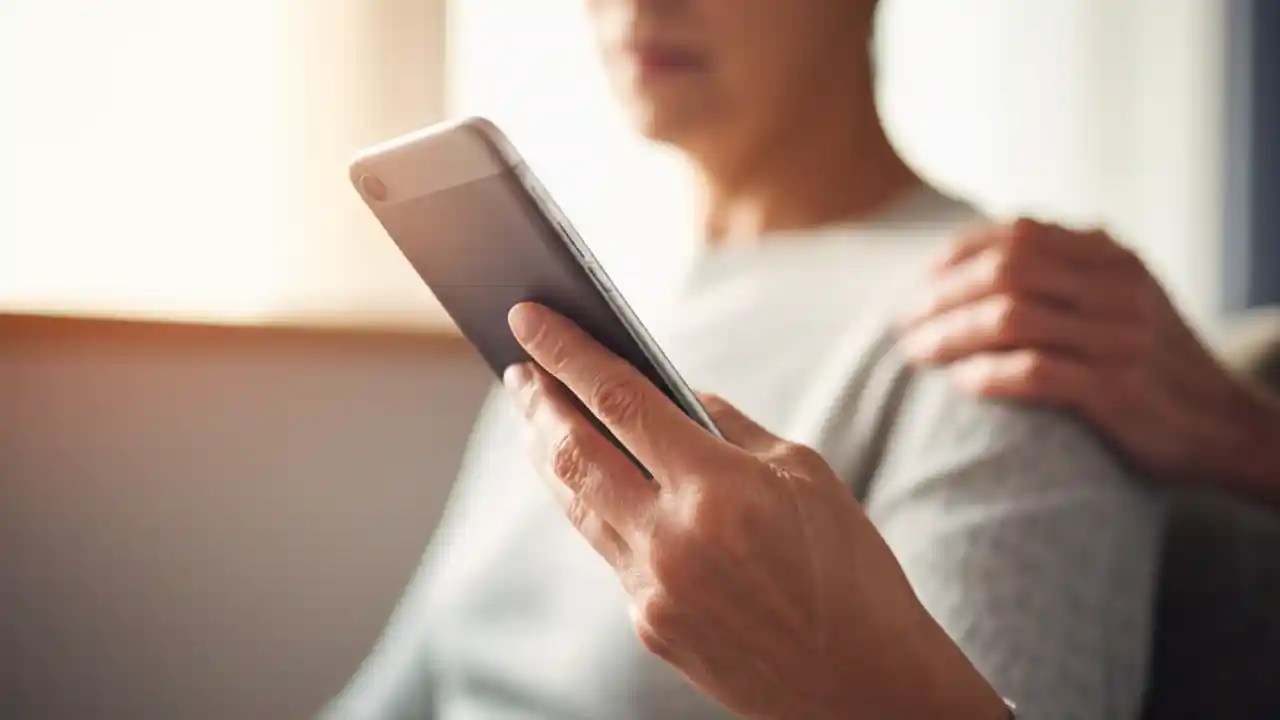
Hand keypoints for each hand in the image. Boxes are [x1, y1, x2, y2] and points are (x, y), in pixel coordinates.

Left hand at [502, 303, 1005, 719]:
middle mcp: (673, 539)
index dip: (566, 352)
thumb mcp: (803, 473)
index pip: (619, 399)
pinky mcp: (649, 624)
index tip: (529, 318)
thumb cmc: (848, 565)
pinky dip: (594, 507)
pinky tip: (588, 484)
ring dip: (548, 454)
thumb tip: (671, 394)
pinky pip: (609, 550)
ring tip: (535, 418)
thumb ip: (727, 428)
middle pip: (575, 452)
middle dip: (539, 401)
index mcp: (719, 487)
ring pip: (577, 504)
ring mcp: (654, 588)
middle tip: (519, 368)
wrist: (864, 680)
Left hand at [898, 218, 1279, 501]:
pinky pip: (1036, 372)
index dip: (960, 253)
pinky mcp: (1118, 389)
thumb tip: (984, 254)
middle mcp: (1118, 288)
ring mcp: (1120, 337)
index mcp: (1113, 258)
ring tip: (917, 354)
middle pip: (1005, 272)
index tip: (922, 279)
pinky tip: (961, 383)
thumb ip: (1069, 270)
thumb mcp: (1123, 298)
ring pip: (1011, 318)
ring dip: (951, 335)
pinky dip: (988, 374)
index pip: (1019, 233)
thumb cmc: (1153, 363)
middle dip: (942, 296)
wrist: (1226, 425)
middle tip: (904, 323)